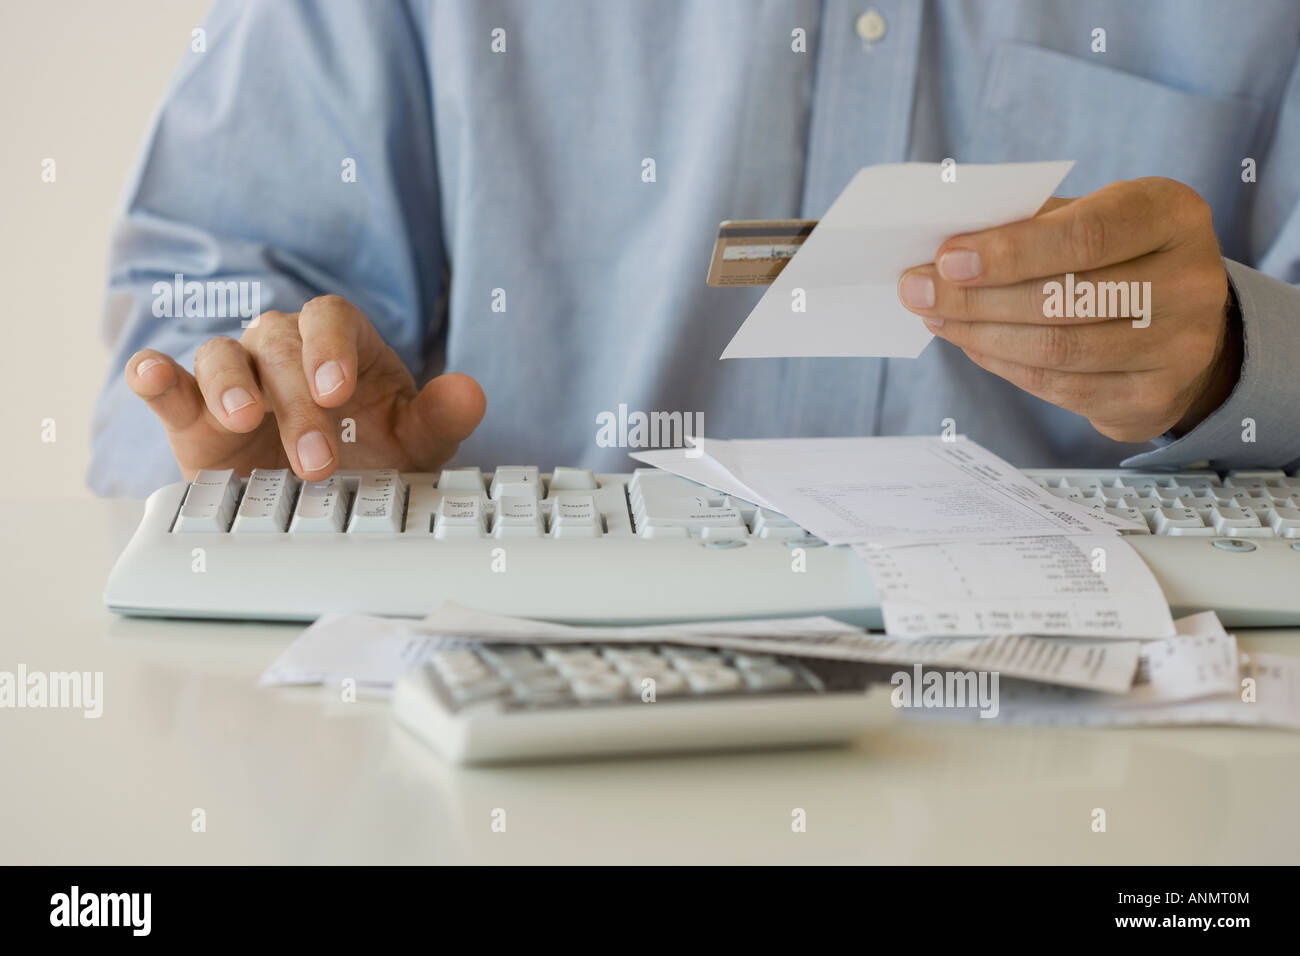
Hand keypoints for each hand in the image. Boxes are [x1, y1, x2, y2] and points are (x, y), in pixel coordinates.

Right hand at [126, 295, 485, 480]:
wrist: (332, 495)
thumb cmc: (374, 453)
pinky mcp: (193, 413)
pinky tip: (150, 376)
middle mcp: (283, 349)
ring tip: (242, 420)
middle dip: (298, 404)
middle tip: (319, 461)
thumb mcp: (415, 442)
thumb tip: (472, 393)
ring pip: (221, 357)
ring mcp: (237, 377)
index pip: (330, 318)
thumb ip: (440, 416)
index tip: (338, 389)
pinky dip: (155, 376)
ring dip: (229, 387)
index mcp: (339, 341)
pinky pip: (170, 382)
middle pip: (280, 349)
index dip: (330, 346)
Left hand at [897, 177, 1237, 441]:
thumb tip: (943, 253)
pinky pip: (1059, 386)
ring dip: (980, 334)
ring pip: (1056, 348)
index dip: (1010, 251)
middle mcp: (1190, 282)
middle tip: (917, 292)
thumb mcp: (1090, 217)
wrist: (1183, 323)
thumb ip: (1029, 224)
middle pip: (1063, 298)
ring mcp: (1179, 347)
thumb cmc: (1117, 256)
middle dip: (976, 297)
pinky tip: (972, 343)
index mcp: (1172, 216)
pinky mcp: (1152, 399)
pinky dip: (1003, 364)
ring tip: (936, 317)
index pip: (1086, 235)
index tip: (946, 259)